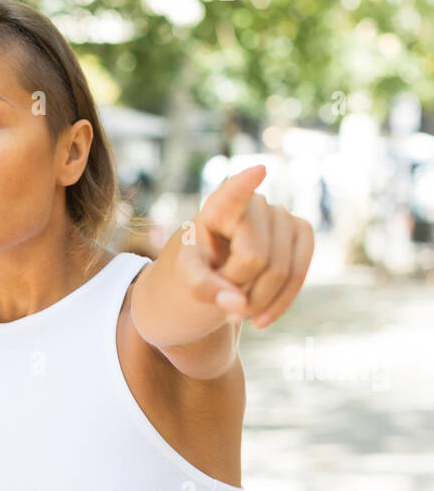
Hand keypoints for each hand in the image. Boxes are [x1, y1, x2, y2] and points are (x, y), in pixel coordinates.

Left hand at [133, 165, 314, 344]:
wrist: (217, 269)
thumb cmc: (199, 266)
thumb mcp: (188, 277)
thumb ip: (203, 287)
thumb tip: (238, 303)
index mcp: (218, 207)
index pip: (232, 194)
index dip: (245, 186)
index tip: (258, 172)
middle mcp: (254, 203)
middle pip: (257, 259)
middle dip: (240, 290)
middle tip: (221, 303)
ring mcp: (282, 214)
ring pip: (282, 271)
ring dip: (258, 302)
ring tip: (236, 313)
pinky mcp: (302, 231)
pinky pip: (300, 272)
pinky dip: (280, 303)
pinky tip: (261, 319)